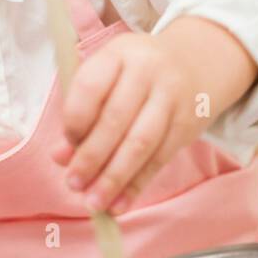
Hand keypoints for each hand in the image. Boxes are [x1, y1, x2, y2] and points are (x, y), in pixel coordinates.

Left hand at [48, 17, 257, 213]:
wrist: (196, 63)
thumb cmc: (134, 74)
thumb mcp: (107, 78)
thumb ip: (82, 113)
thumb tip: (61, 157)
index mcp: (118, 54)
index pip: (90, 87)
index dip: (75, 122)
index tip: (64, 147)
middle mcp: (147, 72)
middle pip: (116, 120)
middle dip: (91, 158)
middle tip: (73, 184)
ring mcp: (171, 98)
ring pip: (140, 143)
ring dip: (114, 178)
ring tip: (94, 202)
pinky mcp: (187, 124)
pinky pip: (159, 159)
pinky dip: (137, 185)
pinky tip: (119, 204)